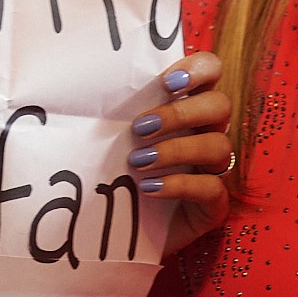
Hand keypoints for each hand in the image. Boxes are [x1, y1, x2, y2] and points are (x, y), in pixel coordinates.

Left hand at [127, 51, 233, 254]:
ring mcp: (214, 168)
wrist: (116, 226)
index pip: (212, 71)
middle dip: (180, 113)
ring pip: (218, 146)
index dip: (198, 70)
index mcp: (187, 105)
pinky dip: (179, 185)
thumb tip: (77, 71)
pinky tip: (149, 188)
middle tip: (141, 127)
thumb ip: (110, 103)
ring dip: (176, 150)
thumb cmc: (113, 168)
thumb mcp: (110, 131)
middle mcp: (206, 132)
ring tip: (138, 160)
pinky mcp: (214, 204)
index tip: (167, 82)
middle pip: (220, 105)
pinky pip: (212, 188)